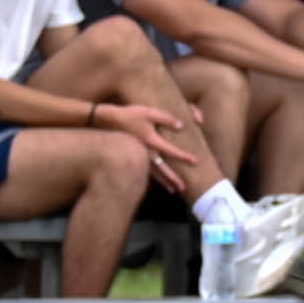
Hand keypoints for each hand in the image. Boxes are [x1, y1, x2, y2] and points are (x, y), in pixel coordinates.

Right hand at [98, 100, 217, 199]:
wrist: (108, 121)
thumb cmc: (131, 115)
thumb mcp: (150, 112)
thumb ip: (166, 118)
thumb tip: (181, 126)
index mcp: (151, 141)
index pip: (171, 151)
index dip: (183, 156)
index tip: (195, 161)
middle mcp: (146, 152)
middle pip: (162, 169)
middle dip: (173, 179)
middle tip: (184, 188)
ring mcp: (139, 156)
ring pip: (154, 173)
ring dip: (164, 182)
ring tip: (174, 190)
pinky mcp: (134, 157)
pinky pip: (146, 171)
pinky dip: (154, 178)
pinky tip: (160, 183)